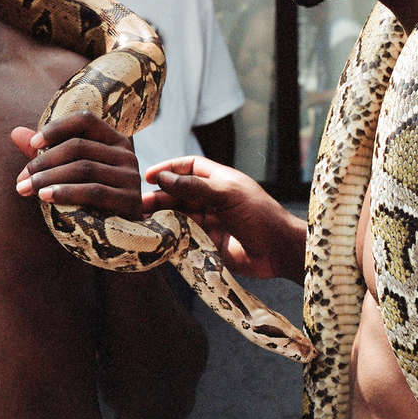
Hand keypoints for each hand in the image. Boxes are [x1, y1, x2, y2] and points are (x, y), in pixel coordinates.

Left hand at [12, 112, 143, 218]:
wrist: (123, 234)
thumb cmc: (92, 200)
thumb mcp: (70, 172)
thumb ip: (47, 152)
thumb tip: (16, 133)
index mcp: (113, 140)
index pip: (84, 120)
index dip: (56, 128)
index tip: (33, 144)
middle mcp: (126, 154)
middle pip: (78, 146)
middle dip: (44, 162)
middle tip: (21, 179)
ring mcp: (130, 176)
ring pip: (83, 168)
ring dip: (48, 178)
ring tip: (26, 189)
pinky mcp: (130, 199)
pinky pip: (93, 191)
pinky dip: (65, 193)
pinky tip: (44, 198)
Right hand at [141, 157, 301, 281]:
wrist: (279, 252)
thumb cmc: (260, 216)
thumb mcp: (227, 195)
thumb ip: (194, 187)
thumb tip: (163, 178)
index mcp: (219, 181)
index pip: (189, 167)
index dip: (169, 169)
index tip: (149, 176)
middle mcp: (213, 199)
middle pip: (179, 193)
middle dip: (159, 197)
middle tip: (138, 204)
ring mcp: (210, 222)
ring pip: (179, 215)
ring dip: (161, 217)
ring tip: (142, 220)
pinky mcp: (208, 243)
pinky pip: (184, 237)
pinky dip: (169, 236)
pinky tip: (156, 237)